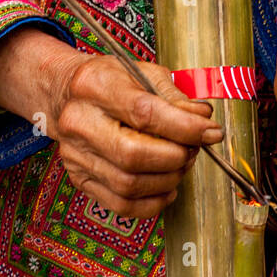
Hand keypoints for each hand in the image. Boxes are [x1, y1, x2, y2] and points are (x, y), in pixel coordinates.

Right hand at [0, 27, 222, 218]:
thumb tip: (203, 120)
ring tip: (181, 163)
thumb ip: (173, 95)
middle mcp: (78, 121)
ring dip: (168, 180)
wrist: (65, 93)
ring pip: (129, 184)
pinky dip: (152, 203)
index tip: (211, 132)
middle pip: (133, 154)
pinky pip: (120, 205)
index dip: (184, 127)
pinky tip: (167, 187)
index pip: (144, 112)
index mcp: (95, 84)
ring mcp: (75, 154)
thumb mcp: (141, 72)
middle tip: (193, 148)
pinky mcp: (79, 179)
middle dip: (175, 157)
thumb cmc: (110, 81)